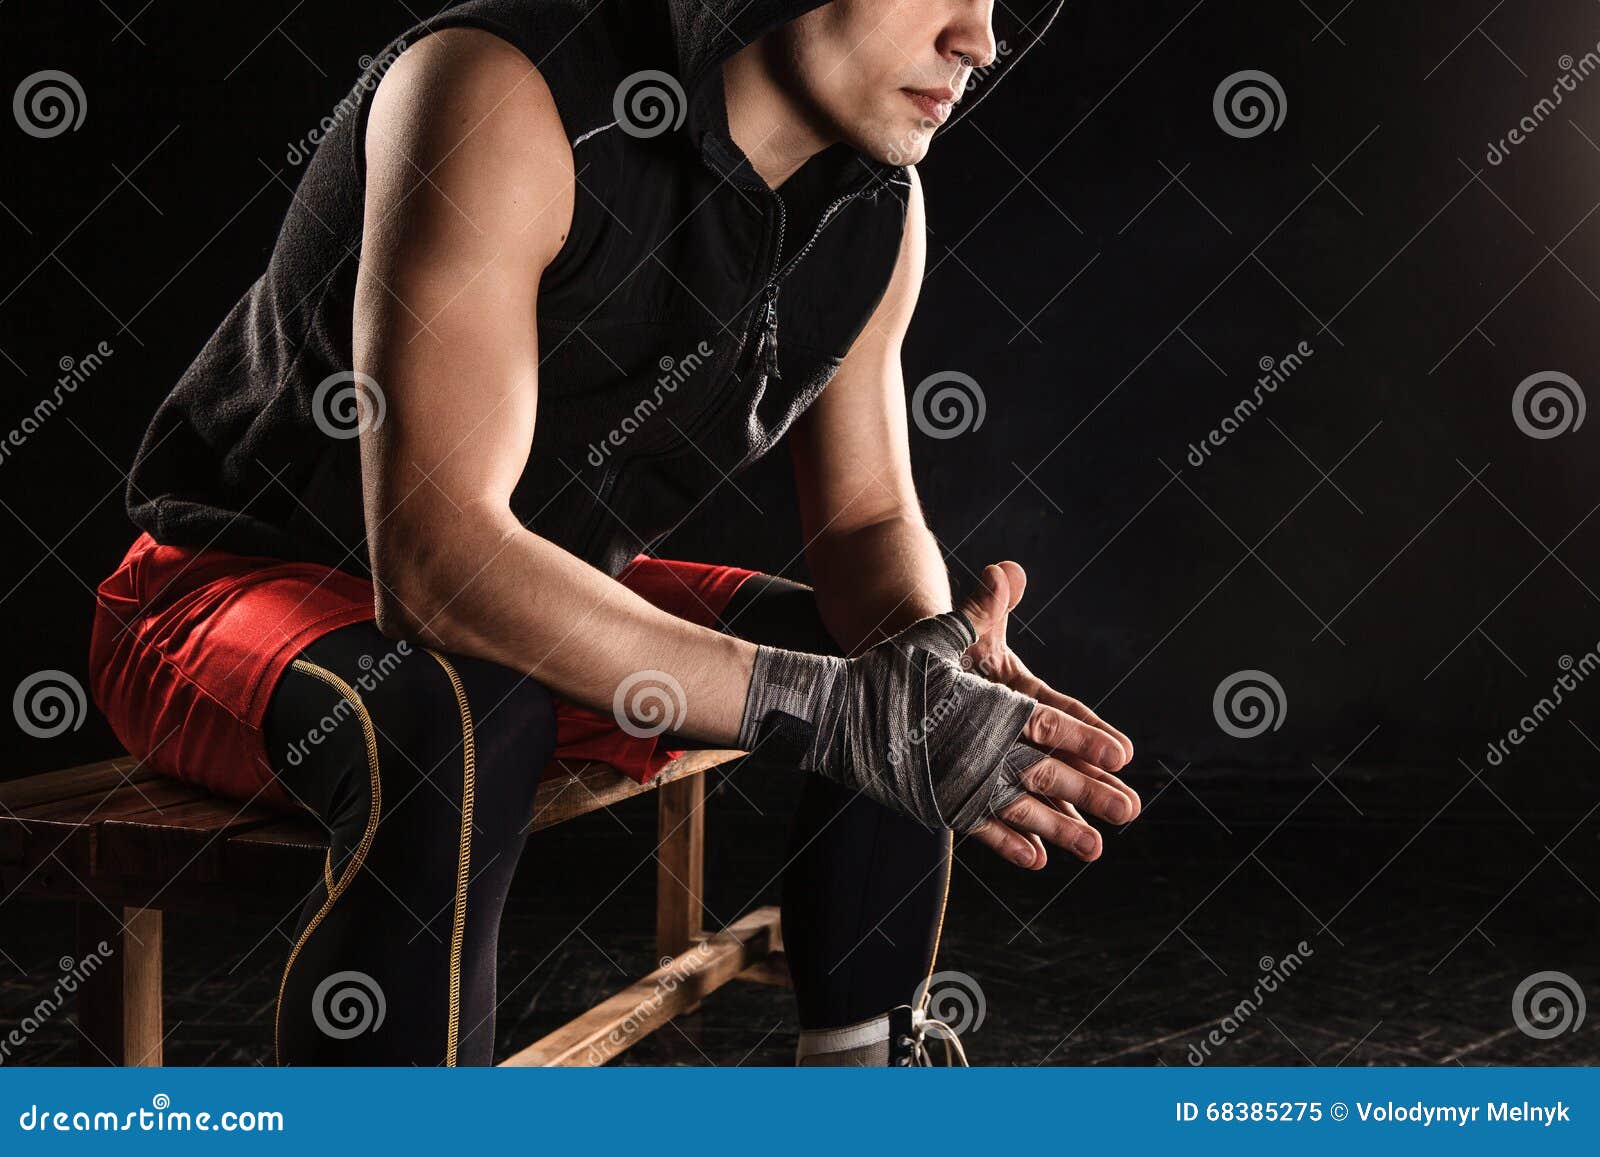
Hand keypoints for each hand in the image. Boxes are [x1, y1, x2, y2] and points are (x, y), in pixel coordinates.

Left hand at [956, 561, 1139, 869]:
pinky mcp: (959, 790)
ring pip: (1031, 798)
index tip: (1122, 754)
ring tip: (1095, 851)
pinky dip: (1011, 838)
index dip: (1089, 734)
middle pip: (1056, 764)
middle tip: (1129, 810)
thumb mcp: (957, 631)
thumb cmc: (930, 653)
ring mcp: (987, 764)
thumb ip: (986, 606)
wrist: (887, 683)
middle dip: (1092, 788)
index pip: (1059, 716)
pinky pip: (988, 818)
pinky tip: (1038, 859)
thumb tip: (1007, 571)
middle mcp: (1008, 733)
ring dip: (1062, 823)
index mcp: (1015, 695)